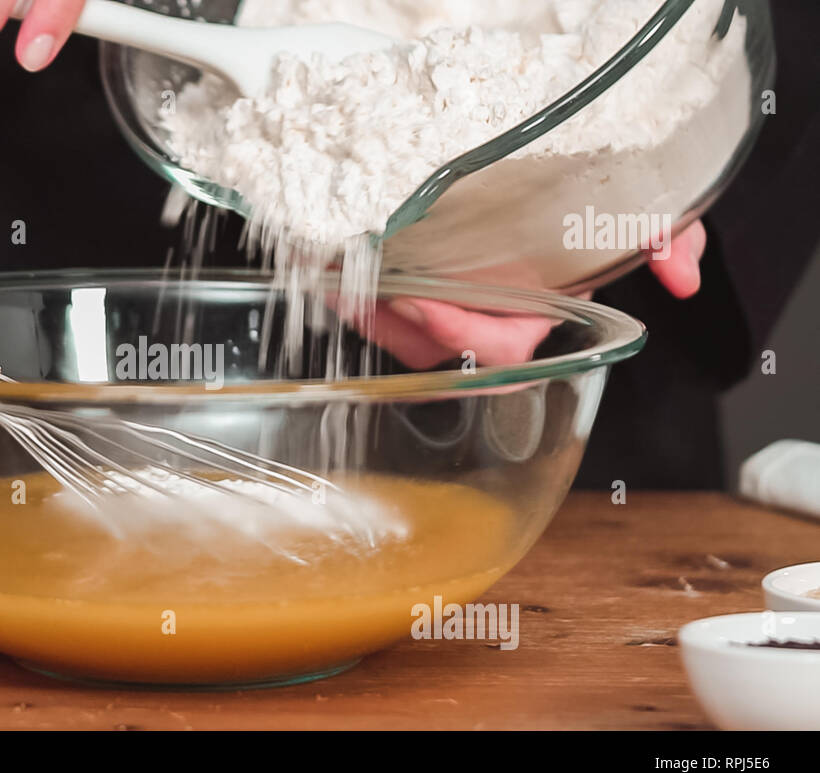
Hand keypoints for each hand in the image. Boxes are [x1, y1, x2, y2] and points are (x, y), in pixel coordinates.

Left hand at [353, 221, 708, 369]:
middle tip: (373, 290)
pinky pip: (375, 317)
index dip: (459, 336)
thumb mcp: (629, 213)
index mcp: (532, 317)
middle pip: (437, 355)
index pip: (499, 355)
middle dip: (401, 330)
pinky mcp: (409, 296)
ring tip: (342, 282)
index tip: (420, 298)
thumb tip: (683, 278)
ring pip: (399, 340)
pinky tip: (333, 273)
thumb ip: (667, 238)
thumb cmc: (582, 207)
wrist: (541, 173)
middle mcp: (485, 320)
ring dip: (368, 318)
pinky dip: (353, 298)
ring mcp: (444, 310)